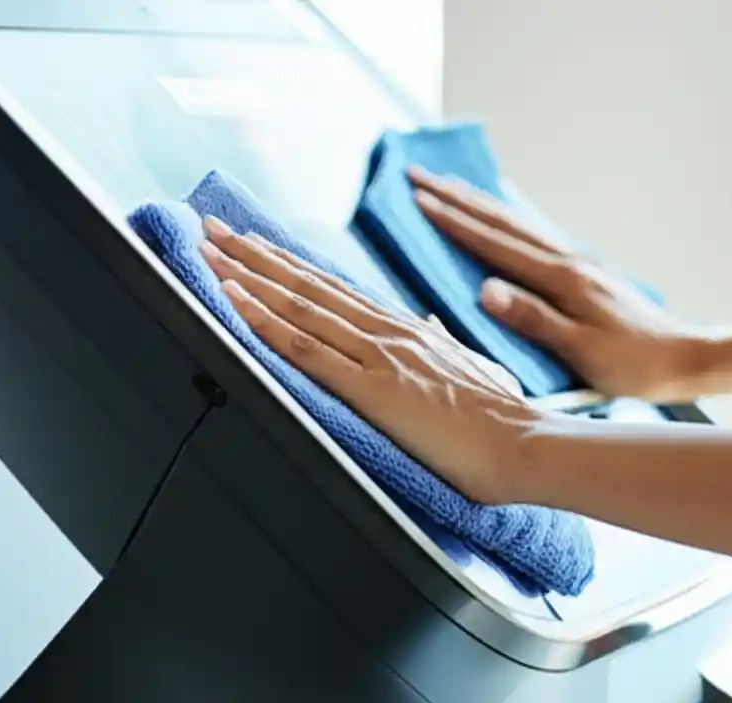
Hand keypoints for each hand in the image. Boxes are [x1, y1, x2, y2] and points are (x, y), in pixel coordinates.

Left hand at [200, 215, 542, 504]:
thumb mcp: (473, 369)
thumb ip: (444, 344)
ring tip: (208, 252)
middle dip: (255, 256)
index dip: (292, 266)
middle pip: (308, 284)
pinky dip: (265, 321)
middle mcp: (387, 331)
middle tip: (213, 229)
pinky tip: (233, 300)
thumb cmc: (502, 418)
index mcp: (408, 330)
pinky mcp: (371, 387)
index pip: (335, 289)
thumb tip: (429, 324)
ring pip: (299, 306)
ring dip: (247, 277)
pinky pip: (305, 348)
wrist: (523, 443)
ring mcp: (377, 355)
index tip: (257, 245)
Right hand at [408, 167, 707, 400]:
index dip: (454, 222)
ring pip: (518, 223)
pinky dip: (508, 219)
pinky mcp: (584, 273)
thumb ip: (533, 319)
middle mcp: (567, 262)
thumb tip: (484, 289)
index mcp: (562, 279)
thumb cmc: (636, 365)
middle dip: (457, 198)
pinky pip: (534, 235)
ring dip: (480, 203)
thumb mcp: (582, 351)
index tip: (418, 200)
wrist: (687, 358)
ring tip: (448, 184)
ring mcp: (577, 264)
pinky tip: (502, 217)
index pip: (495, 244)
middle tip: (418, 176)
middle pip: (502, 222)